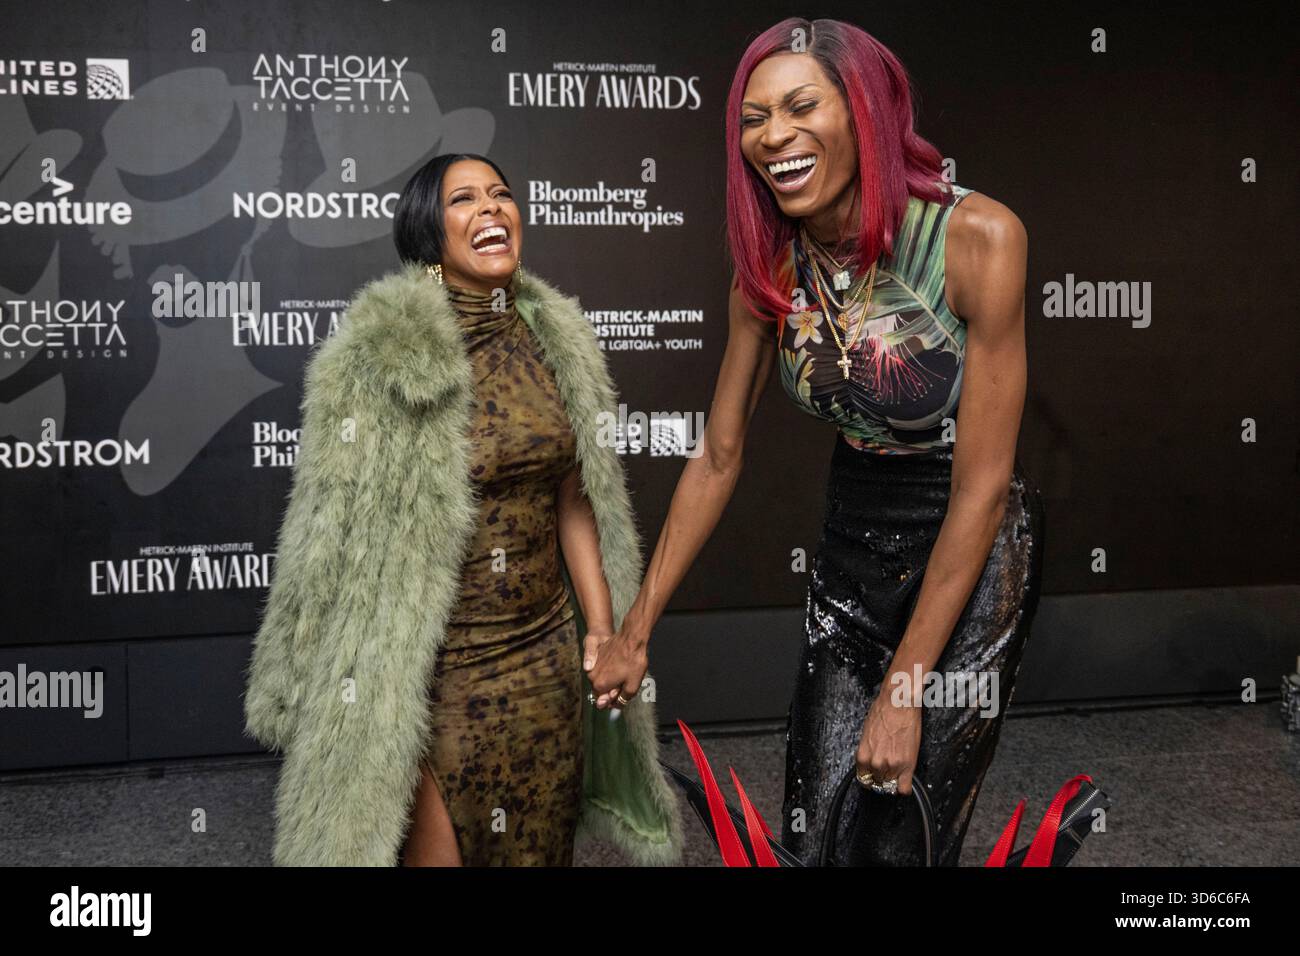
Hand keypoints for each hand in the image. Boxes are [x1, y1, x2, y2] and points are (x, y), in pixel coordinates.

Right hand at [586, 626, 647, 709]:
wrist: (632, 638)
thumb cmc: (633, 662)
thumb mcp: (632, 686)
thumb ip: (622, 699)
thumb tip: (616, 706)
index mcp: (599, 684)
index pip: (602, 701)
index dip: (614, 699)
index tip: (622, 692)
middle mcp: (592, 675)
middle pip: (601, 690)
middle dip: (612, 689)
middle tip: (625, 682)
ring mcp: (594, 664)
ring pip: (602, 679)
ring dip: (612, 679)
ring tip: (625, 672)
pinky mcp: (598, 656)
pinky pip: (603, 669)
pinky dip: (611, 670)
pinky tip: (621, 665)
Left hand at [855, 679, 922, 795]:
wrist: (899, 704)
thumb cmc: (883, 712)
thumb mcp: (866, 733)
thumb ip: (868, 751)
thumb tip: (870, 759)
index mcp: (863, 756)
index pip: (863, 779)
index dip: (869, 778)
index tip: (873, 778)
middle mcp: (876, 763)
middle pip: (877, 782)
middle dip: (881, 777)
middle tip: (887, 770)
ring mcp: (892, 766)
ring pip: (890, 786)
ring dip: (893, 780)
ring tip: (896, 770)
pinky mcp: (907, 765)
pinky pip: (904, 789)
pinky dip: (904, 788)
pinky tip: (904, 781)